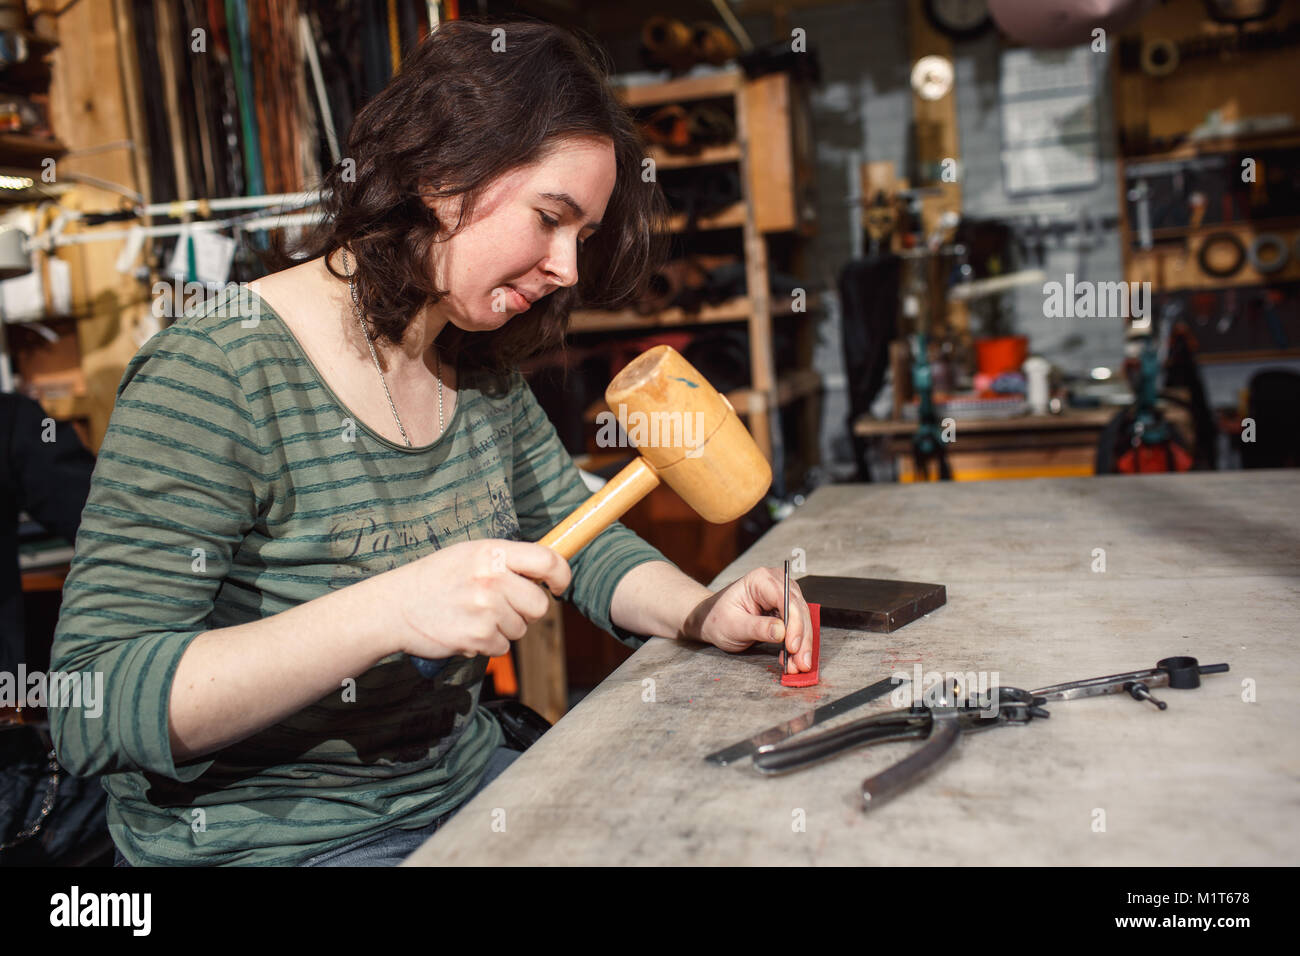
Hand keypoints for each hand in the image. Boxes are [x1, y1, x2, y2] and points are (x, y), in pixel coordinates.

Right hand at [377, 540, 570, 661]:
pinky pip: (503, 646)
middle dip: (526, 611)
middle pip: (539, 604)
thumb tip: (547, 570)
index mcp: (492, 553)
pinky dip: (488, 643)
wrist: (393, 607)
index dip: (561, 575)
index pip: (547, 560)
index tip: (559, 585)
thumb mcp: (470, 554)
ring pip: (521, 628)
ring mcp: (485, 609)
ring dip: (503, 628)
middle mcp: (491, 578)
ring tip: (473, 615)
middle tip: (502, 606)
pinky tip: (465, 629)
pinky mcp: (477, 637)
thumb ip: (507, 560)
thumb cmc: (435, 579)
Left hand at [683, 567, 813, 673]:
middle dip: (802, 639)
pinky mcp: (786, 608)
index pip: (786, 599)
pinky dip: (797, 643)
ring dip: (802, 644)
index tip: (793, 646)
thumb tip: (781, 632)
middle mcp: (776, 583)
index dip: (794, 623)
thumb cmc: (717, 618)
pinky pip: (798, 626)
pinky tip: (793, 659)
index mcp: (761, 580)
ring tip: (797, 665)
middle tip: (801, 662)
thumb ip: (758, 628)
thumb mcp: (733, 626)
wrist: (712, 620)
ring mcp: (783, 594)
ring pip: (803, 619)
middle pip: (799, 610)